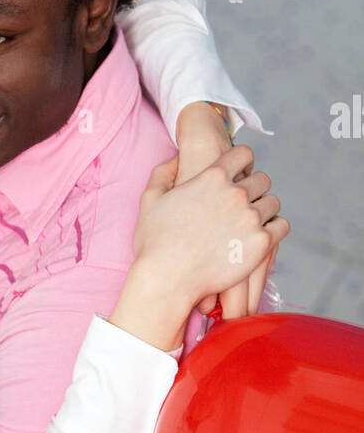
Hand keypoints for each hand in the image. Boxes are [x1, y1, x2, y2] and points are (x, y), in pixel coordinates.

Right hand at [131, 144, 289, 317]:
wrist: (167, 278)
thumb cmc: (155, 242)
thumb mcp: (150, 199)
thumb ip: (163, 173)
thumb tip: (176, 160)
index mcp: (212, 177)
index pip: (244, 154)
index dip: (243, 162)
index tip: (240, 174)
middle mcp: (236, 193)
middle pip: (262, 180)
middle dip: (254, 189)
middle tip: (244, 204)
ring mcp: (250, 217)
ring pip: (273, 202)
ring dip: (265, 209)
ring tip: (252, 222)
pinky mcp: (261, 242)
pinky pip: (282, 226)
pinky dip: (274, 229)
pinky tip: (261, 235)